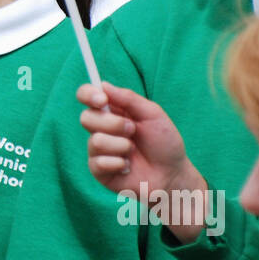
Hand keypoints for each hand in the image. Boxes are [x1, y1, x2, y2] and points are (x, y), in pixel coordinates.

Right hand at [78, 81, 209, 241]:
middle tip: (133, 130)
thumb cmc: (164, 143)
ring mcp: (98, 150)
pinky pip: (98, 162)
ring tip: (133, 151)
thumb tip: (103, 85)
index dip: (88, 94)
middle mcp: (101, 128)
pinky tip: (128, 167)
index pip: (87, 96)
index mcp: (112, 111)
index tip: (102, 99)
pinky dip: (118, 163)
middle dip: (113, 124)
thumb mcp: (152, 114)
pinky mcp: (98, 170)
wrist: (172, 174)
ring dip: (120, 145)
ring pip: (95, 141)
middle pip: (86, 117)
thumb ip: (129, 98)